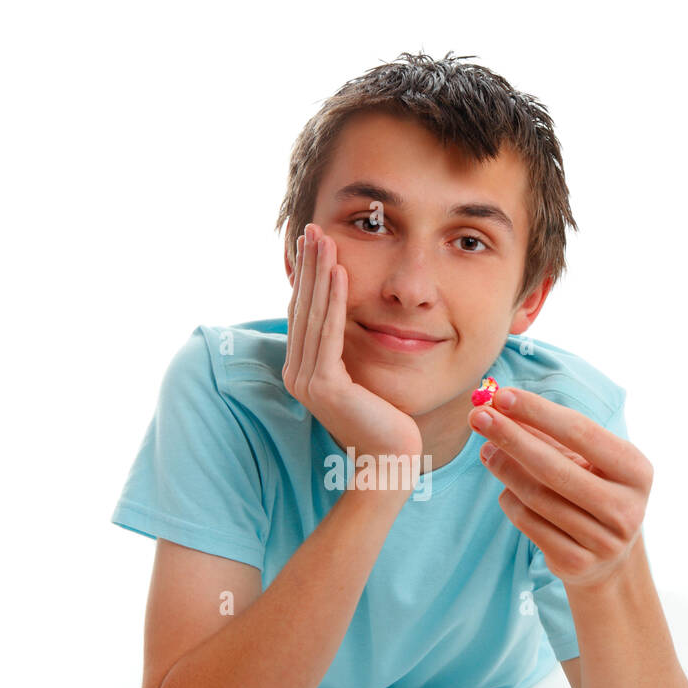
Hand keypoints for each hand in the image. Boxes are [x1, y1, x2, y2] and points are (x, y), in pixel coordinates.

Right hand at [282, 224, 423, 475]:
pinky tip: (338, 272)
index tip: (313, 242)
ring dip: (318, 273)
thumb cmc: (384, 420)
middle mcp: (297, 374)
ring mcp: (307, 380)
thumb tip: (348, 319)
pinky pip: (328, 333)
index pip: (303, 313)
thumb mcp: (361, 376)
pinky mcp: (325, 385)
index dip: (306, 276)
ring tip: (325, 239)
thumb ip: (347, 350)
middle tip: (313, 228)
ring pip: (313, 314)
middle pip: (302, 307)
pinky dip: (333, 299)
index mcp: (302, 370)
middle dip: (307, 265)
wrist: (390, 459)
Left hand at [469, 388, 653, 588]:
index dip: (538, 412)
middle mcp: (625, 507)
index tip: (501, 396)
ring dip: (504, 469)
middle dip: (511, 438)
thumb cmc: (593, 491)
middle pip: (554, 468)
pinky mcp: (577, 562)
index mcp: (635, 470)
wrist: (610, 557)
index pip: (581, 432)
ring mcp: (603, 540)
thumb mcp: (585, 461)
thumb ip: (548, 434)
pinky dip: (510, 501)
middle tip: (478, 417)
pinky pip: (529, 523)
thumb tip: (498, 404)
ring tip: (487, 450)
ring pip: (537, 497)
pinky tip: (506, 489)